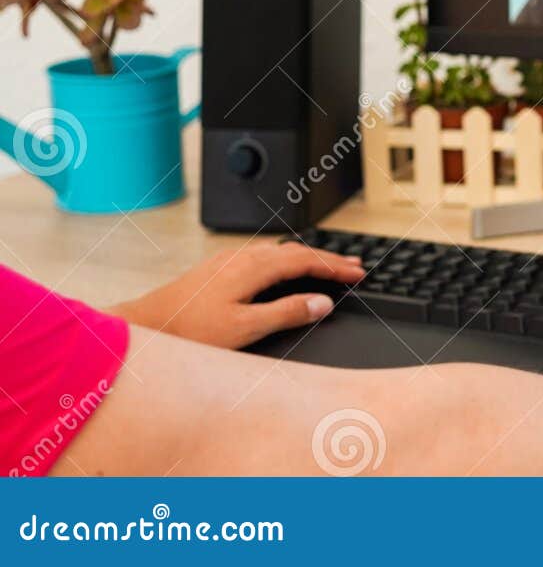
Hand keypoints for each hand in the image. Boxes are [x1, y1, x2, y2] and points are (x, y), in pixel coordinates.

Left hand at [110, 242, 363, 349]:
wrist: (145, 326)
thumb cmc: (189, 330)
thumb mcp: (245, 327)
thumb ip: (286, 312)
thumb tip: (320, 302)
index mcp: (253, 268)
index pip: (306, 261)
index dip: (335, 266)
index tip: (357, 273)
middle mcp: (241, 257)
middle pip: (295, 251)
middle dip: (326, 258)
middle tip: (352, 266)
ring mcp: (227, 261)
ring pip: (277, 251)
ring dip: (305, 258)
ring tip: (325, 266)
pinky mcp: (216, 269)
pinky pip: (261, 255)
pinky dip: (284, 260)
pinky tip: (280, 270)